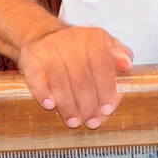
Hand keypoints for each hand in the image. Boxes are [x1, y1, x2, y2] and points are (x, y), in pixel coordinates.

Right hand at [18, 26, 132, 128]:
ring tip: (73, 121)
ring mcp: (48, 47)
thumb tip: (126, 65)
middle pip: (81, 77)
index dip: (105, 89)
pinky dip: (42, 92)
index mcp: (92, 38)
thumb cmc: (79, 48)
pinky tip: (49, 106)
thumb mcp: (103, 44)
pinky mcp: (30, 55)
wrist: (43, 35)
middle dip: (87, 103)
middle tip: (91, 122)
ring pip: (59, 79)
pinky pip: (35, 76)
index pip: (102, 65)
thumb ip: (119, 54)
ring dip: (67, 104)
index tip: (107, 109)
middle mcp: (70, 39)